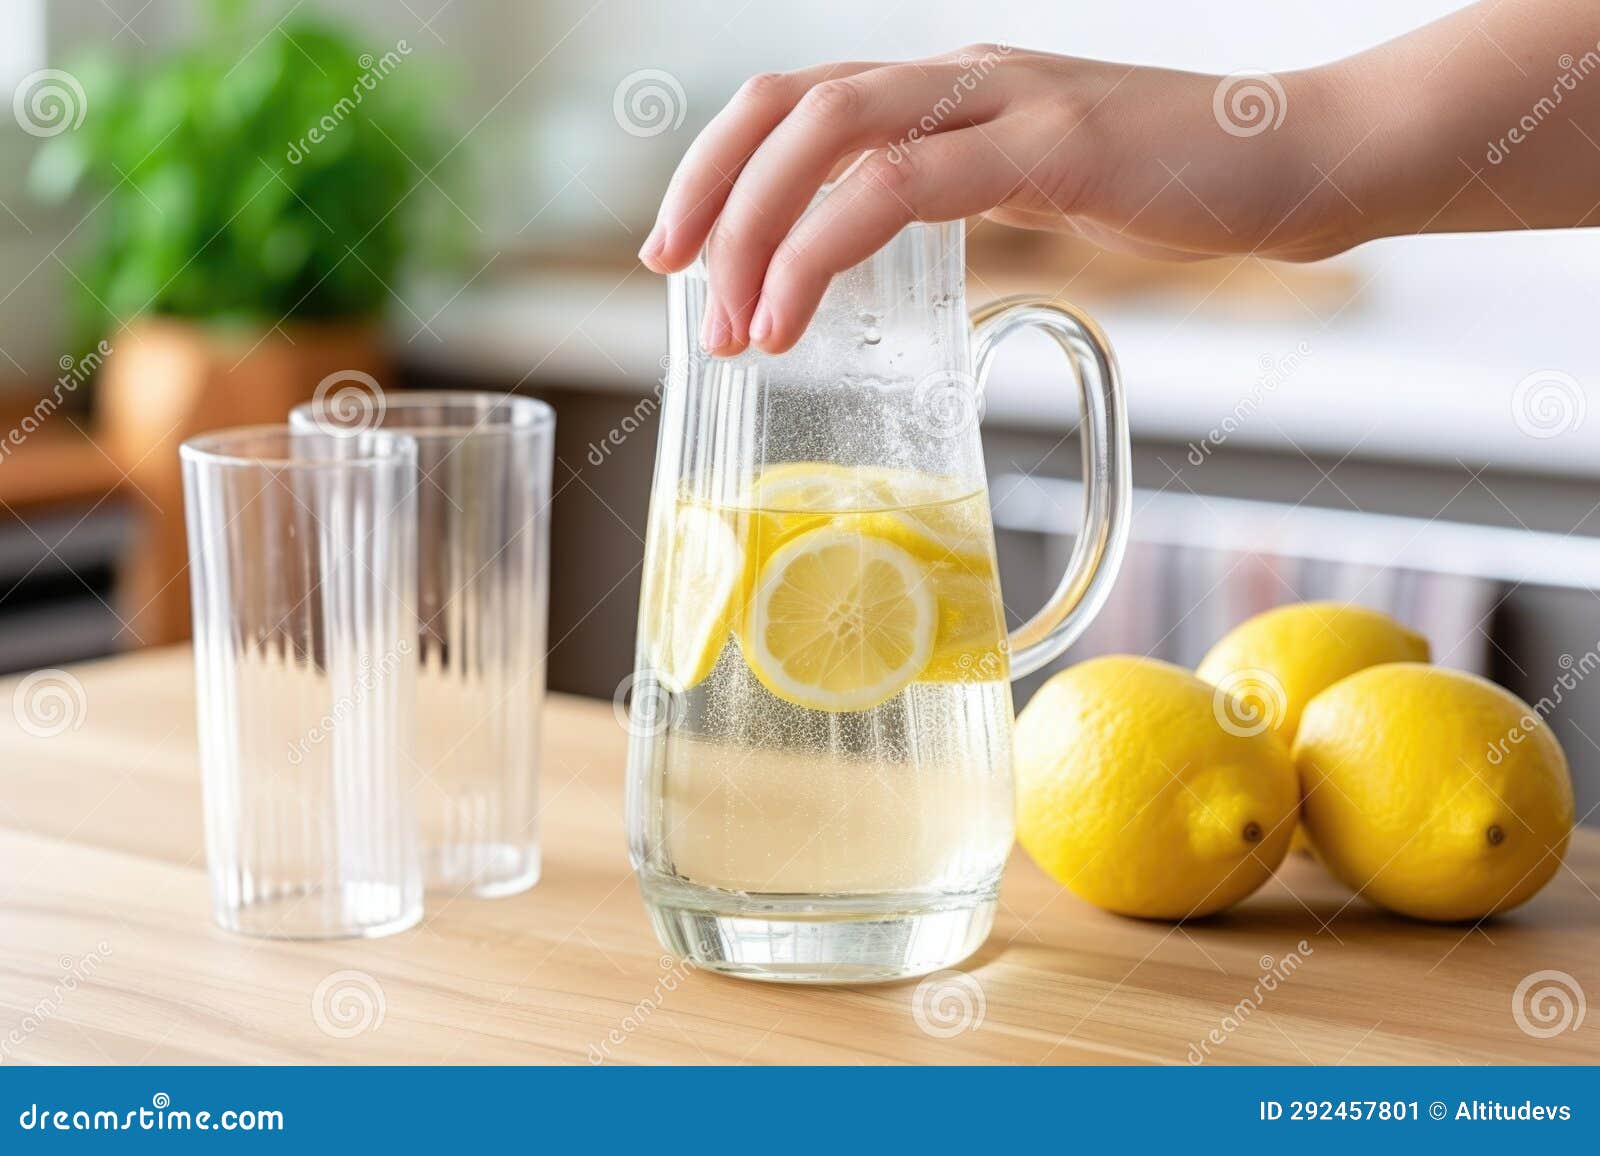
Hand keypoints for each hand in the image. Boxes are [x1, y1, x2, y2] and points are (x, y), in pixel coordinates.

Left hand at [637, 46, 1354, 355]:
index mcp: (950, 90)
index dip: (722, 167)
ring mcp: (1002, 102)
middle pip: (787, 103)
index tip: (682, 248)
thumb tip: (887, 252)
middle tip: (678, 285)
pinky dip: (825, 248)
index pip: (799, 103)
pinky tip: (796, 313)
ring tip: (735, 326)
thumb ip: (961, 197)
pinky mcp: (1047, 147)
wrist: (1305, 157)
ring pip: (828, 134)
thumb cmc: (1179, 185)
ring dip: (758, 232)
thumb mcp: (1039, 184)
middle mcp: (960, 78)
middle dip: (712, 195)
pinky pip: (899, 185)